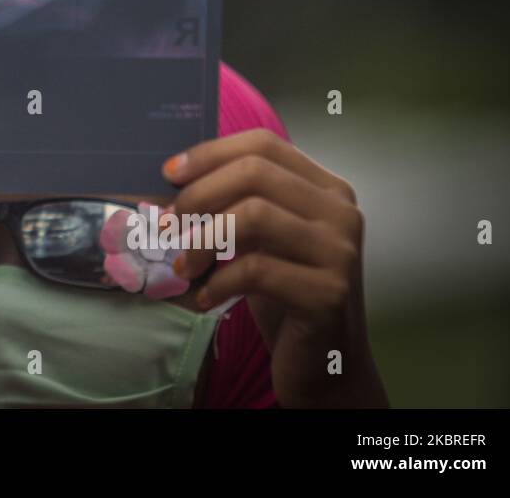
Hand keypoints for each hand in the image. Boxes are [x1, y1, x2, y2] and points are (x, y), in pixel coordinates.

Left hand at [165, 129, 387, 407]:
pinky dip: (219, 282)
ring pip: (255, 215)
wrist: (325, 364)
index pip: (264, 144)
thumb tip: (169, 178)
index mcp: (326, 188)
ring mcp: (340, 252)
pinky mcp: (329, 294)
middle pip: (255, 173)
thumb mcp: (260, 240)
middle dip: (199, 195)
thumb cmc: (283, 293)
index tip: (169, 174)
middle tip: (167, 224)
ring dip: (204, 239)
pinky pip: (257, 270)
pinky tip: (206, 297)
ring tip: (184, 266)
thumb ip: (235, 204)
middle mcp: (342, 212)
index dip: (210, 153)